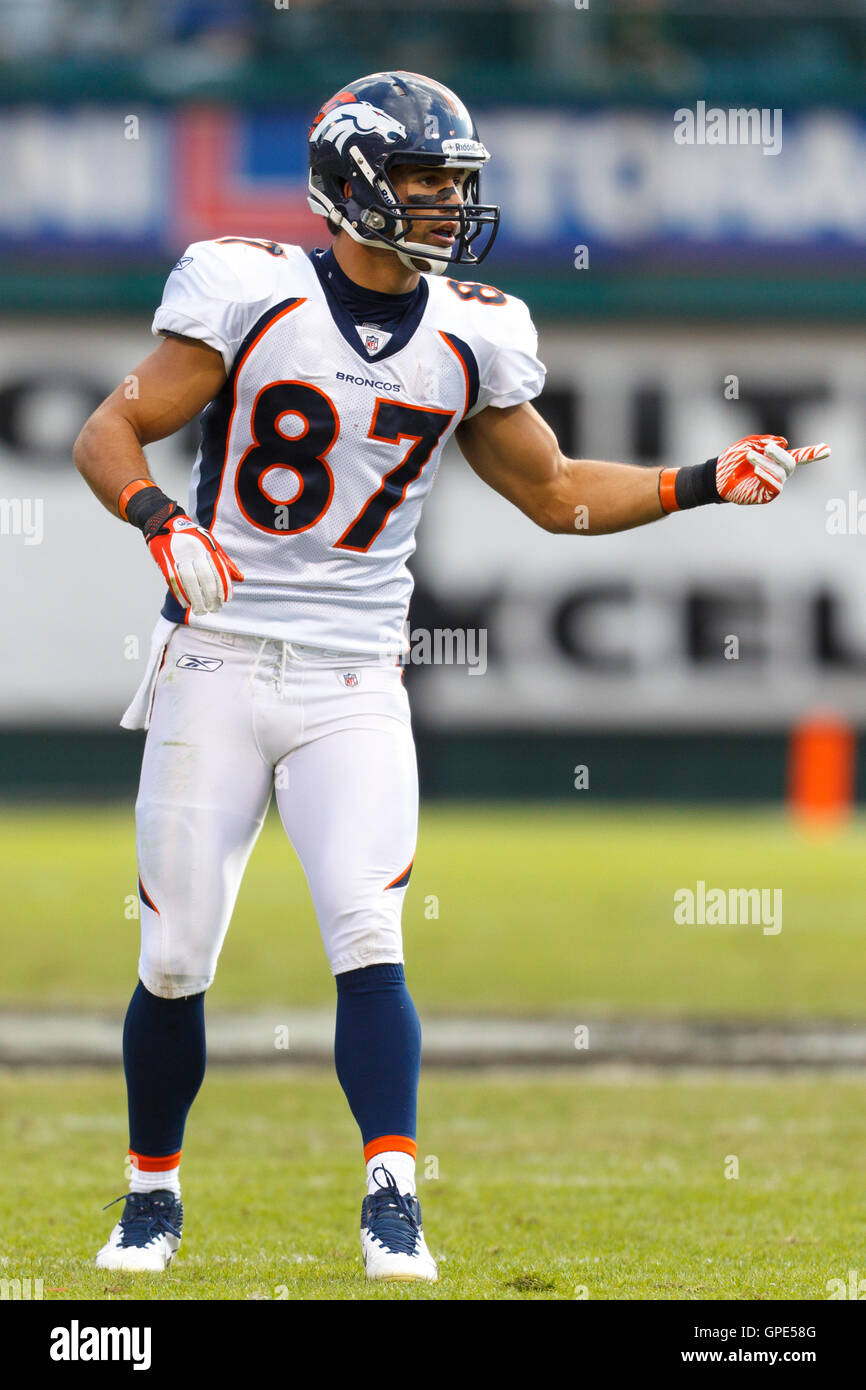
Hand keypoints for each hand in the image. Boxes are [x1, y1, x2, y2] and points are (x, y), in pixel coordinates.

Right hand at [144, 506, 243, 614]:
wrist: (164, 523)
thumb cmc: (191, 536)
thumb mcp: (211, 543)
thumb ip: (225, 561)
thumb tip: (240, 579)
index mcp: (207, 547)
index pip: (218, 570)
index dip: (224, 586)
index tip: (226, 599)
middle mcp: (194, 552)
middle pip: (205, 578)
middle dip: (211, 596)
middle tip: (215, 608)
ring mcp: (180, 558)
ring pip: (190, 583)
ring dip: (196, 600)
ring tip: (201, 610)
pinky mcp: (166, 563)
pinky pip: (175, 582)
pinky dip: (181, 595)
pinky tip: (186, 604)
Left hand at [716, 433, 830, 504]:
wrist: (715, 477)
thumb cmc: (730, 461)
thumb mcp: (746, 444)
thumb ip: (764, 441)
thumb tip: (785, 442)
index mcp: (776, 459)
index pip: (799, 456)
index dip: (813, 453)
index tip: (828, 449)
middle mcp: (778, 472)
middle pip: (790, 464)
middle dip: (780, 455)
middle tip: (766, 448)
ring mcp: (772, 485)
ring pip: (780, 474)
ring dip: (766, 463)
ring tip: (750, 457)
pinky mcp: (765, 496)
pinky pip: (774, 487)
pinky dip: (767, 476)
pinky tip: (756, 472)